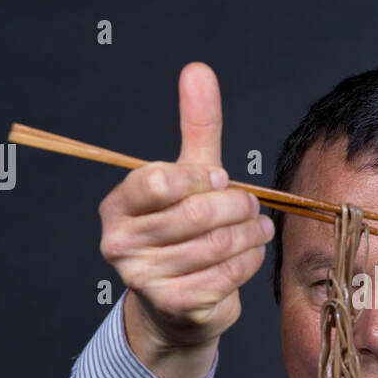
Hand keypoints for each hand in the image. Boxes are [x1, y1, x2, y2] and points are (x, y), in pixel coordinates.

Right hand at [98, 62, 273, 351]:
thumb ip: (195, 125)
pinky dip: (248, 262)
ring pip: (216, 246)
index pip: (157, 180)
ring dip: (249, 235)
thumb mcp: (191, 175)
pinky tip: (250, 254)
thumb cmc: (185, 231)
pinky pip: (225, 276)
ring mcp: (143, 278)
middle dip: (236, 206)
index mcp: (119, 205)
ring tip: (258, 228)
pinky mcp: (172, 306)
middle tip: (252, 205)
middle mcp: (120, 242)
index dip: (200, 178)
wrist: (179, 304)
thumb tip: (198, 71)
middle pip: (194, 214)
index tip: (220, 179)